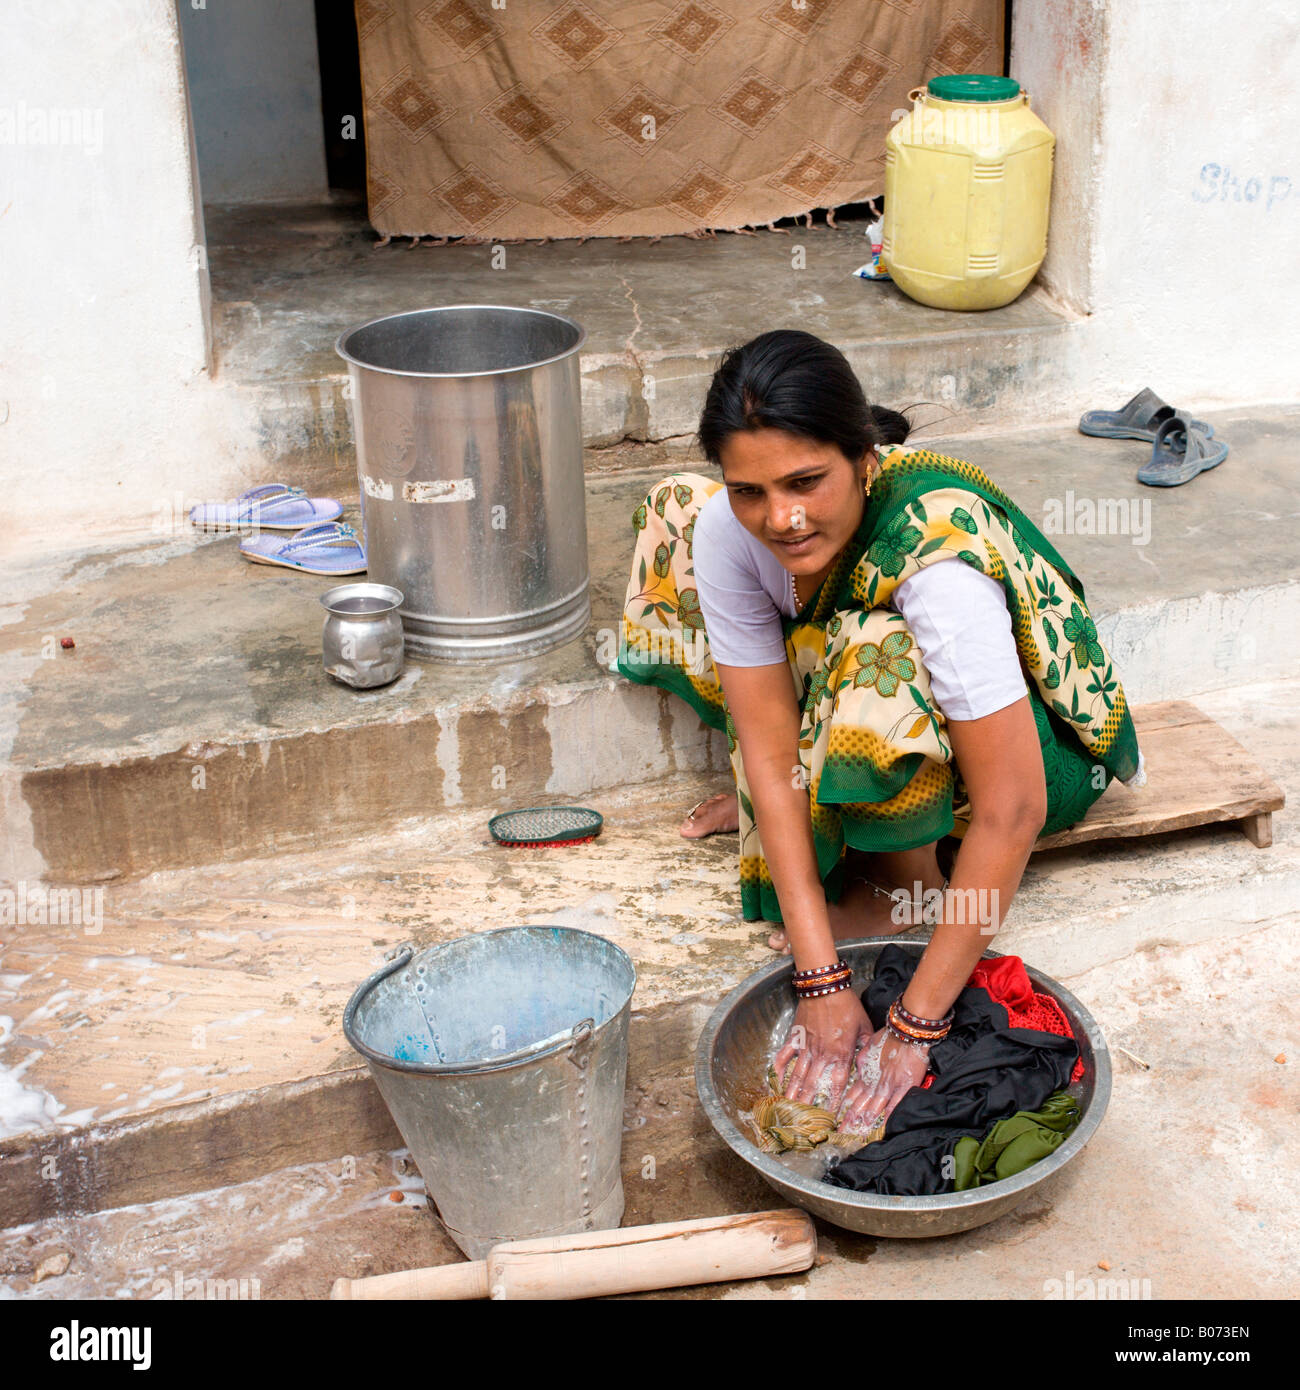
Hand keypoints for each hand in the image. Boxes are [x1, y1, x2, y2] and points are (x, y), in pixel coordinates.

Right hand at [771, 990, 873, 1111]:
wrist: (826, 987)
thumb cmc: (848, 1006)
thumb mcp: (864, 1027)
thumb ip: (864, 1047)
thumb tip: (867, 1063)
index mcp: (840, 1055)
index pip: (836, 1086)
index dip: (832, 1104)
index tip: (829, 1120)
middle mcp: (822, 1055)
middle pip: (813, 1086)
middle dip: (808, 1106)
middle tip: (803, 1122)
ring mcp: (806, 1047)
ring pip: (798, 1076)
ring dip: (793, 1094)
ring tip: (788, 1111)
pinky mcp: (795, 1037)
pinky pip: (784, 1056)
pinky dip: (779, 1070)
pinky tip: (776, 1083)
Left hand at [837, 1025, 930, 1133]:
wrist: (906, 1031)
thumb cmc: (888, 1035)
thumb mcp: (868, 1045)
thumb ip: (862, 1060)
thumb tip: (857, 1070)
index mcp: (865, 1072)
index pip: (851, 1094)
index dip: (844, 1108)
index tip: (835, 1118)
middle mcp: (874, 1081)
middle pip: (859, 1105)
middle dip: (850, 1121)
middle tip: (840, 1134)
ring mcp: (888, 1086)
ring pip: (873, 1108)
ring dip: (865, 1123)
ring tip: (856, 1136)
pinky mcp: (903, 1087)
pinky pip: (894, 1106)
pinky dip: (887, 1118)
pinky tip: (881, 1128)